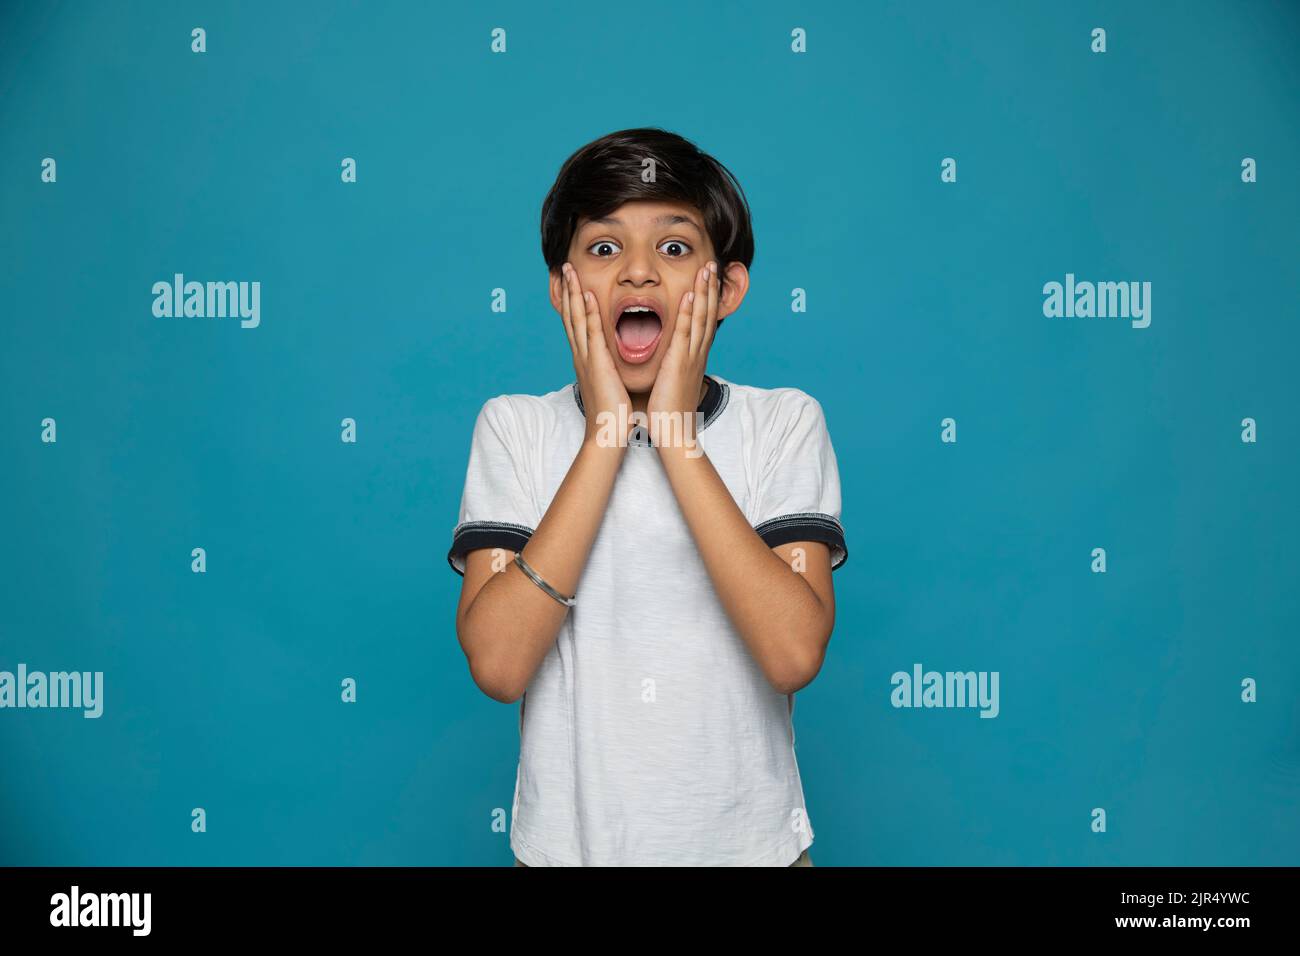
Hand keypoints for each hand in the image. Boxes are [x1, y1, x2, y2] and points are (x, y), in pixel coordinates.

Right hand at [559, 261, 632, 448]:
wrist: (607, 435)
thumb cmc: (612, 414)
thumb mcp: (609, 384)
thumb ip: (608, 369)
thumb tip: (612, 363)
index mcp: (586, 359)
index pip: (577, 324)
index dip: (572, 301)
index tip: (571, 282)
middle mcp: (581, 355)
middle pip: (571, 315)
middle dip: (567, 290)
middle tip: (563, 267)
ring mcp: (586, 358)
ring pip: (576, 318)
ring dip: (572, 293)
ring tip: (569, 271)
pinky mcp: (596, 363)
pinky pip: (591, 332)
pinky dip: (587, 312)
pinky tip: (585, 294)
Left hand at [647, 260, 717, 438]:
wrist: (673, 432)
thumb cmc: (669, 411)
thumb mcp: (674, 381)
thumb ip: (673, 366)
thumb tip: (670, 360)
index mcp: (694, 357)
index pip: (702, 321)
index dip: (706, 299)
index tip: (708, 279)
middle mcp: (696, 353)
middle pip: (706, 313)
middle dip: (710, 288)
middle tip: (713, 264)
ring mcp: (690, 357)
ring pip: (699, 318)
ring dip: (703, 292)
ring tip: (707, 269)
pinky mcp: (679, 363)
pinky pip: (684, 332)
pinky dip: (688, 312)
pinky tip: (689, 294)